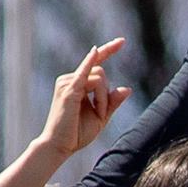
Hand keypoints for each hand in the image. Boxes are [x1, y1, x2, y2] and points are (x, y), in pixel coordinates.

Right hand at [41, 40, 130, 156]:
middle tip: (101, 113)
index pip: (95, 62)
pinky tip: (95, 51)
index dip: (108, 50)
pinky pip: (84, 74)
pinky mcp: (68, 90)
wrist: (59, 146)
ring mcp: (67, 83)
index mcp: (78, 84)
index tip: (123, 40)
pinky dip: (89, 62)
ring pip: (99, 78)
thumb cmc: (77, 133)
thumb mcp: (101, 117)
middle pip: (101, 72)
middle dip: (107, 93)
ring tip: (96, 114)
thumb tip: (128, 88)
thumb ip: (113, 102)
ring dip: (103, 98)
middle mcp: (70, 79)